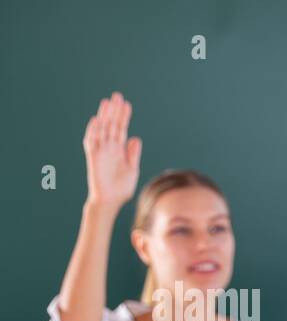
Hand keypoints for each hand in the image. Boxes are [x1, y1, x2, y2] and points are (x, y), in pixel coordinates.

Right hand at [83, 92, 141, 209]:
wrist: (111, 200)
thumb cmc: (122, 187)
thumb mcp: (132, 169)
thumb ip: (132, 154)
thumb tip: (135, 138)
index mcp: (120, 150)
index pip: (121, 128)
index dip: (124, 116)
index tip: (127, 104)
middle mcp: (110, 147)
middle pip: (112, 125)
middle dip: (114, 111)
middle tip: (117, 95)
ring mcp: (101, 151)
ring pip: (102, 129)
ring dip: (104, 116)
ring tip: (107, 102)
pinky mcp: (93, 157)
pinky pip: (92, 142)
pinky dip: (93, 131)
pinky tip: (96, 120)